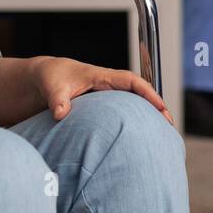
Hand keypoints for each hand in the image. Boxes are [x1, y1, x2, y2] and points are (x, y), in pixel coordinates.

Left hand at [30, 56, 173, 125]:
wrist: (44, 77)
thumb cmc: (51, 77)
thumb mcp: (52, 86)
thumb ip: (57, 99)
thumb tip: (60, 114)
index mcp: (100, 76)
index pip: (130, 81)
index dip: (147, 92)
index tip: (160, 105)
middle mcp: (107, 84)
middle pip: (138, 93)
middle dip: (155, 105)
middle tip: (168, 124)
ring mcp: (105, 95)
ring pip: (131, 102)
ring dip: (146, 114)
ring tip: (159, 134)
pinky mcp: (101, 105)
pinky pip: (121, 111)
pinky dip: (131, 120)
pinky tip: (136, 136)